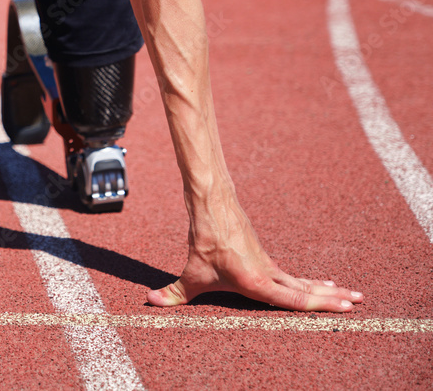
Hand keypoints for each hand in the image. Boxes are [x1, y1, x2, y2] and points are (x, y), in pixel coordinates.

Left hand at [148, 201, 362, 311]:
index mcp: (256, 282)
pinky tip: (319, 283)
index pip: (293, 299)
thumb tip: (150, 302)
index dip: (319, 305)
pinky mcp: (264, 256)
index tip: (343, 307)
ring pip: (302, 280)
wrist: (212, 204)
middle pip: (307, 289)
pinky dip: (308, 281)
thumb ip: (174, 292)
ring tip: (351, 294)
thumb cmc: (205, 240)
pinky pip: (292, 274)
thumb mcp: (191, 272)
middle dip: (333, 297)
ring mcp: (268, 264)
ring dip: (326, 289)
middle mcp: (268, 273)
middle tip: (360, 301)